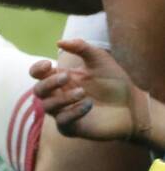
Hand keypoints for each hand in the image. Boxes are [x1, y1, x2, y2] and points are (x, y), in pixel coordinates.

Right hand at [30, 38, 150, 142]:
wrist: (132, 104)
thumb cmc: (114, 80)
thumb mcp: (98, 59)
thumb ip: (80, 47)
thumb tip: (58, 42)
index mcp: (61, 78)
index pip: (37, 75)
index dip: (37, 69)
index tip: (49, 64)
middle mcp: (59, 95)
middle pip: (38, 91)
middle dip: (49, 83)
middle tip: (67, 77)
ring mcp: (65, 112)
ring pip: (48, 107)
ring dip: (62, 98)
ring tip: (83, 93)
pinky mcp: (74, 128)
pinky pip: (62, 122)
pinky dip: (73, 112)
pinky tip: (89, 105)